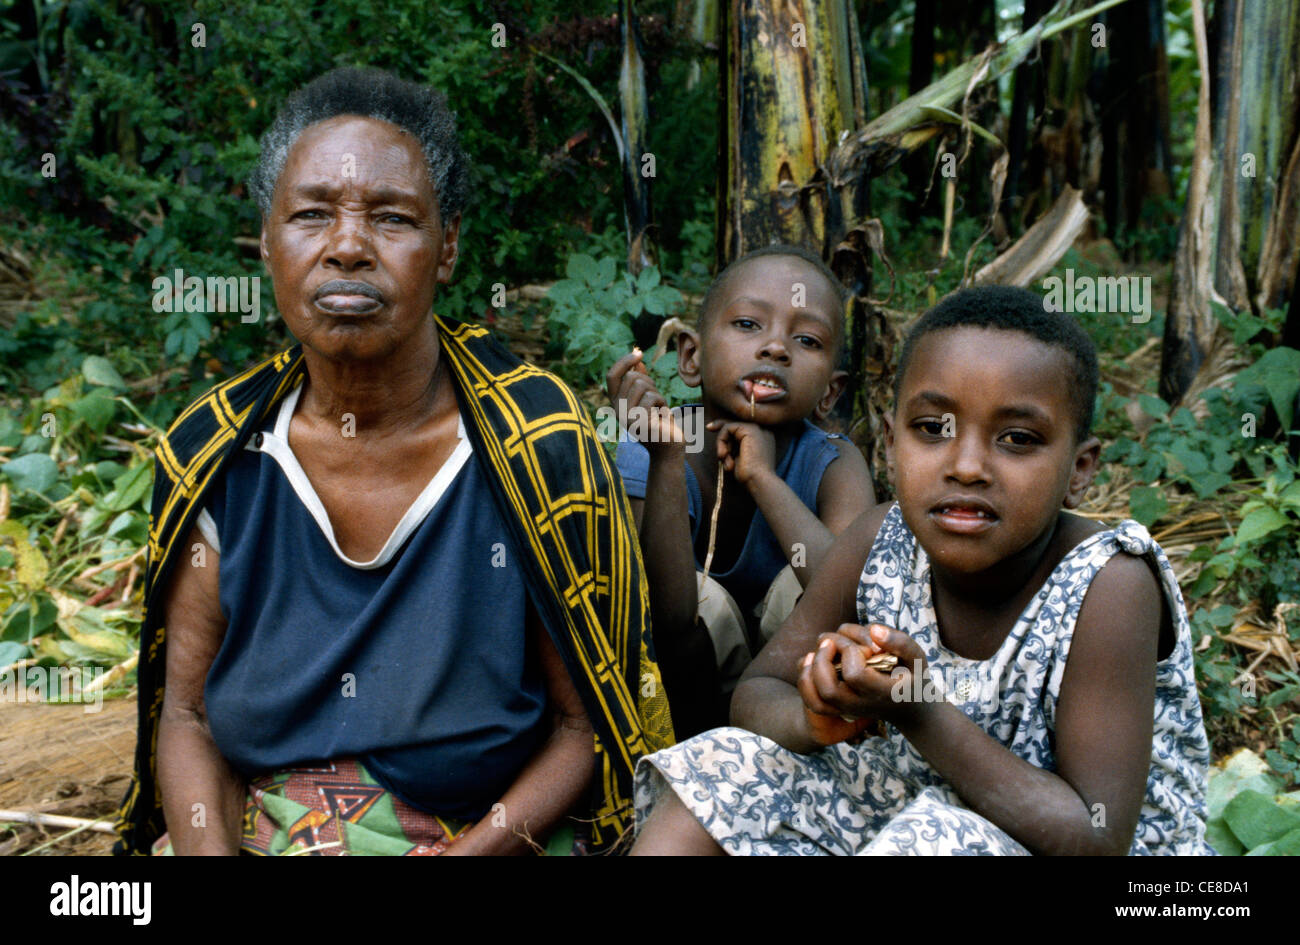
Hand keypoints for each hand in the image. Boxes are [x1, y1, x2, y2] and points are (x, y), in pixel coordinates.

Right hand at [606, 349, 683, 454]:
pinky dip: (662, 403)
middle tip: (657, 399)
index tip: (639, 352)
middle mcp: (617, 410)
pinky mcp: (639, 422)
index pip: (612, 376)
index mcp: (616, 404)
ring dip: (658, 394)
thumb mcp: (649, 399)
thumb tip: (637, 358)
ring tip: (659, 409)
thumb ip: (641, 381)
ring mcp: (626, 417)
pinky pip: (652, 398)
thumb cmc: (660, 422)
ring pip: (643, 386)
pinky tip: (663, 417)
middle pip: (632, 378)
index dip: (624, 361)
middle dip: (650, 382)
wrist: (669, 448)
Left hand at [708, 420, 775, 486]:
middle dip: (721, 437)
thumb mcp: (739, 459)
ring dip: (722, 444)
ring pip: (729, 427)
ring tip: (725, 460)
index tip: (710, 428)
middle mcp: (762, 430)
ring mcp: (757, 428)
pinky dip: (721, 441)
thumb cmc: (750, 477)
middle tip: (718, 450)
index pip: (740, 428)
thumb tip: (722, 442)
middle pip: (734, 425)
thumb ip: (733, 447)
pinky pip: (727, 428)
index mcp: (762, 438)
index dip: (724, 428)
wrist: (759, 482)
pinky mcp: (750, 429)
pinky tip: (724, 455)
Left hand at [796, 624, 928, 744]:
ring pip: (815, 697)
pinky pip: (811, 701)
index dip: (852, 653)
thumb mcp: (916, 656)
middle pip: (829, 689)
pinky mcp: (837, 708)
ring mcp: (847, 709)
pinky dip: (805, 678)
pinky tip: (813, 658)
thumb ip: (899, 642)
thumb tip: (873, 630)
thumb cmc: (913, 675)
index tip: (863, 646)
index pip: (855, 675)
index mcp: (882, 692)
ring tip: (822, 648)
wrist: (909, 707)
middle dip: (823, 659)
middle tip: (831, 642)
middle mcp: (861, 704)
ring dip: (810, 667)